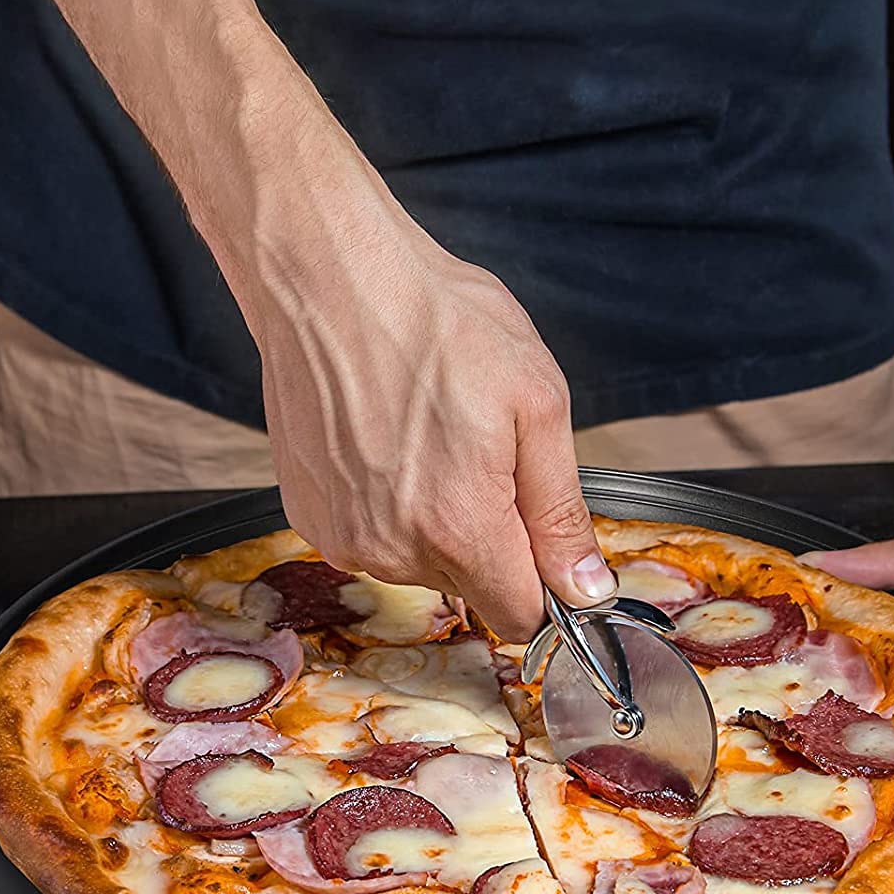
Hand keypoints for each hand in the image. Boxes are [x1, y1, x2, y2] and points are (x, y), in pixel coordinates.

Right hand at [246, 226, 612, 641]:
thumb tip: (584, 588)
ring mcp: (345, 537)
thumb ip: (561, 512)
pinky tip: (384, 441)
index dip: (542, 582)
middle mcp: (395, 551)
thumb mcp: (536, 406)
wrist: (330, 280)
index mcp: (461, 530)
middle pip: (470, 585)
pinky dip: (386, 503)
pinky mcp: (309, 516)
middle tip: (481, 453)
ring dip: (435, 518)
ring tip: (427, 437)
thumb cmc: (433, 323)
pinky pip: (370, 536)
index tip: (541, 537)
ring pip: (418, 563)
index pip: (519, 614)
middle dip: (489, 536)